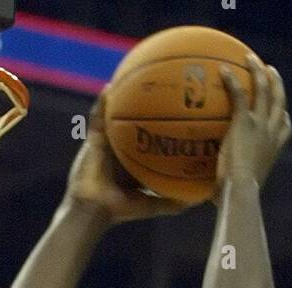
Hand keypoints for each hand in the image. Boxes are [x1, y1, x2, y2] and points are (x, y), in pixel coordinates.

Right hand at [65, 88, 187, 224]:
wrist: (94, 211)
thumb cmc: (120, 210)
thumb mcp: (152, 204)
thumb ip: (173, 203)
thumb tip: (198, 201)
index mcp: (134, 161)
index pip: (151, 138)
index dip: (163, 125)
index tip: (180, 111)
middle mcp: (121, 148)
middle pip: (136, 121)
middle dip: (147, 104)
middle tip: (163, 85)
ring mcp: (107, 142)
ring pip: (116, 115)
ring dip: (123, 95)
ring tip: (133, 74)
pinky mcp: (93, 140)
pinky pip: (97, 117)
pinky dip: (102, 103)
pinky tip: (110, 87)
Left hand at [215, 56, 291, 198]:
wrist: (241, 191)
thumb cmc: (236, 199)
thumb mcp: (236, 192)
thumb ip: (227, 189)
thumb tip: (210, 200)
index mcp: (273, 150)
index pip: (284, 128)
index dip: (284, 118)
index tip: (282, 112)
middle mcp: (271, 133)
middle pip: (279, 101)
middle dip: (276, 84)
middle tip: (270, 71)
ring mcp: (260, 125)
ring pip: (265, 90)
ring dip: (258, 72)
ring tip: (250, 58)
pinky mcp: (245, 122)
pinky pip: (240, 94)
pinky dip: (232, 81)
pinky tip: (223, 70)